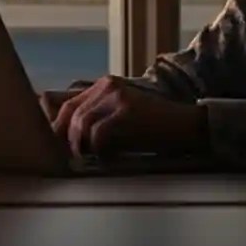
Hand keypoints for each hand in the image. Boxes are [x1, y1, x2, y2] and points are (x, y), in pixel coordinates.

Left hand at [46, 76, 205, 158]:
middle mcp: (108, 85)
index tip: (59, 149)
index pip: (69, 106)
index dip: (59, 129)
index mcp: (105, 85)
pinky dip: (100, 150)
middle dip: (67, 140)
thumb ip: (97, 120)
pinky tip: (108, 158)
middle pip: (72, 113)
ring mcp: (118, 96)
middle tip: (71, 159)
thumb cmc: (153, 127)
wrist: (186, 124)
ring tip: (90, 160)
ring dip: (83, 146)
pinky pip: (100, 133)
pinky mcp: (128, 109)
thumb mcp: (121, 118)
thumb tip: (69, 140)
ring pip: (83, 123)